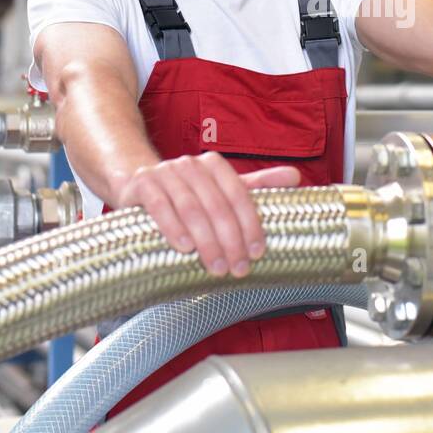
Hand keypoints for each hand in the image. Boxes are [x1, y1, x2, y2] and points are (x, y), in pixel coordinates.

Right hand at [111, 153, 299, 277]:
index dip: (250, 225)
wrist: (136, 182)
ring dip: (206, 241)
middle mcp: (190, 164)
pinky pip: (160, 207)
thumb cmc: (186, 193)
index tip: (257, 252)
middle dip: (230, 240)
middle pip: (217, 205)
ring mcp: (164, 173)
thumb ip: (258, 185)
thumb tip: (296, 178)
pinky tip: (185, 249)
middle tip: (238, 268)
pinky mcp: (142, 185)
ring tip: (216, 267)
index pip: (239, 195)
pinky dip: (173, 228)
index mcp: (214, 164)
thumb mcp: (221, 188)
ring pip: (191, 208)